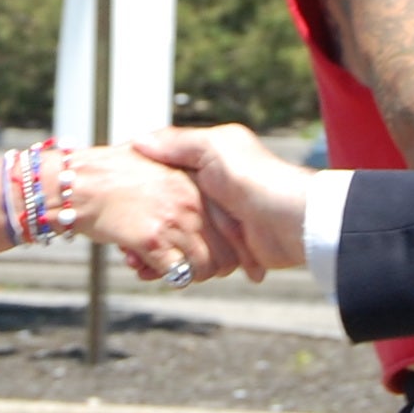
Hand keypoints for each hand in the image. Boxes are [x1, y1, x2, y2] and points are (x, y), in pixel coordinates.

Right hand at [60, 144, 235, 283]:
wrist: (78, 181)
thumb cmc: (114, 171)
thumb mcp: (160, 161)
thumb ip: (188, 176)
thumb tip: (208, 205)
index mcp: (197, 178)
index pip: (234, 221)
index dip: (241, 249)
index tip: (246, 267)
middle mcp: (192, 198)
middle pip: (224, 250)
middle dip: (215, 267)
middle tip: (194, 268)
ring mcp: (174, 219)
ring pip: (203, 267)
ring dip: (189, 275)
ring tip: (167, 267)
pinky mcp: (154, 240)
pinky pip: (176, 274)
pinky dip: (166, 278)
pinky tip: (146, 268)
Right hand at [134, 125, 311, 281]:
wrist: (297, 221)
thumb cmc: (258, 179)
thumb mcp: (215, 149)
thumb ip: (179, 143)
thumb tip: (140, 141)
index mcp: (210, 169)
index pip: (166, 179)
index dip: (143, 190)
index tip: (116, 200)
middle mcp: (215, 197)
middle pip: (169, 215)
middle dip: (146, 230)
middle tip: (122, 240)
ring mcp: (222, 226)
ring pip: (178, 241)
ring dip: (156, 252)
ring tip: (134, 260)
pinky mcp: (230, 253)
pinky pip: (193, 263)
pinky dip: (173, 269)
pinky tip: (154, 271)